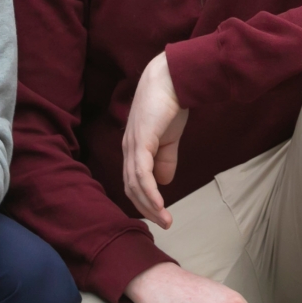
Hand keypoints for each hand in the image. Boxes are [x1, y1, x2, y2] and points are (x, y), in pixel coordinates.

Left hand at [121, 52, 188, 228]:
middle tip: (164, 223)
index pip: (133, 182)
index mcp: (134, 148)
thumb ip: (166, 159)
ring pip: (135, 184)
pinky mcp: (141, 141)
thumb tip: (164, 182)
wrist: (172, 79)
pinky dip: (150, 192)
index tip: (160, 215)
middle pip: (131, 187)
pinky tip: (160, 205)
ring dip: (150, 205)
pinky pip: (142, 174)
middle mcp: (128, 148)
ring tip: (165, 220)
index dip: (144, 200)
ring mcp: (133, 145)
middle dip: (147, 209)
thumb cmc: (169, 104)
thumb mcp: (169, 137)